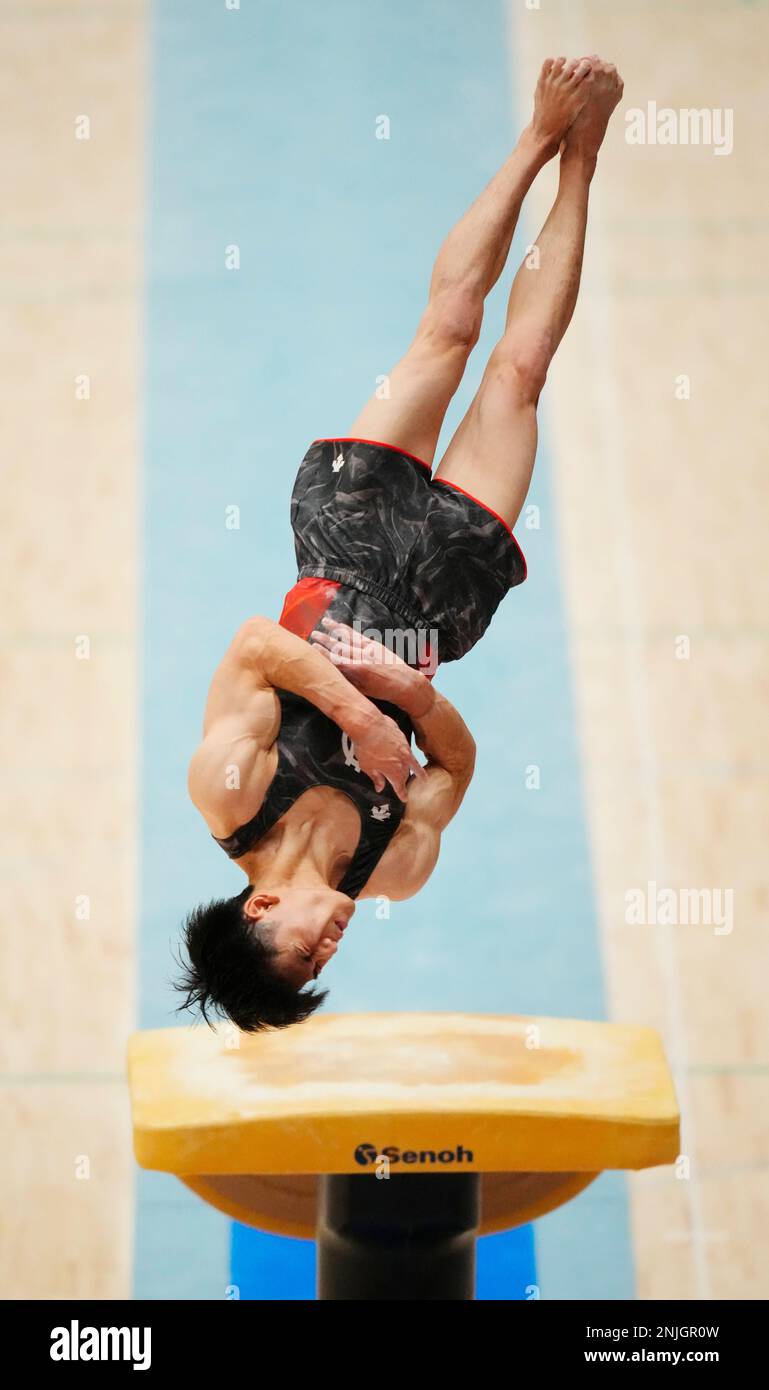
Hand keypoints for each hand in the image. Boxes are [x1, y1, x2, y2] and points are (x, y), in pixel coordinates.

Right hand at [311, 618, 433, 717]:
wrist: (404, 683)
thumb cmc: (381, 690)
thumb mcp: (362, 690)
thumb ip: (348, 679)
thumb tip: (334, 672)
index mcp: (357, 671)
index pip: (336, 660)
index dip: (323, 653)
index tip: (313, 648)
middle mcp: (361, 658)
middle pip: (339, 647)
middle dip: (325, 640)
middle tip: (313, 634)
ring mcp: (368, 650)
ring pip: (348, 638)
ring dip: (335, 630)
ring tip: (324, 623)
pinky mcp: (374, 645)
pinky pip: (358, 636)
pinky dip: (348, 630)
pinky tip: (340, 625)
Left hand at [349, 708, 425, 800]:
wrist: (368, 725)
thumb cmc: (366, 747)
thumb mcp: (367, 766)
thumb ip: (376, 778)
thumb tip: (380, 787)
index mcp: (395, 771)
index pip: (400, 787)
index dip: (402, 794)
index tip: (404, 799)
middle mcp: (403, 761)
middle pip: (406, 775)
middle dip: (404, 781)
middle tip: (403, 786)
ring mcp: (404, 748)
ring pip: (411, 762)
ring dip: (415, 770)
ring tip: (423, 776)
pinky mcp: (402, 737)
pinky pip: (407, 749)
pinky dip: (408, 755)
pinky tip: (407, 755)